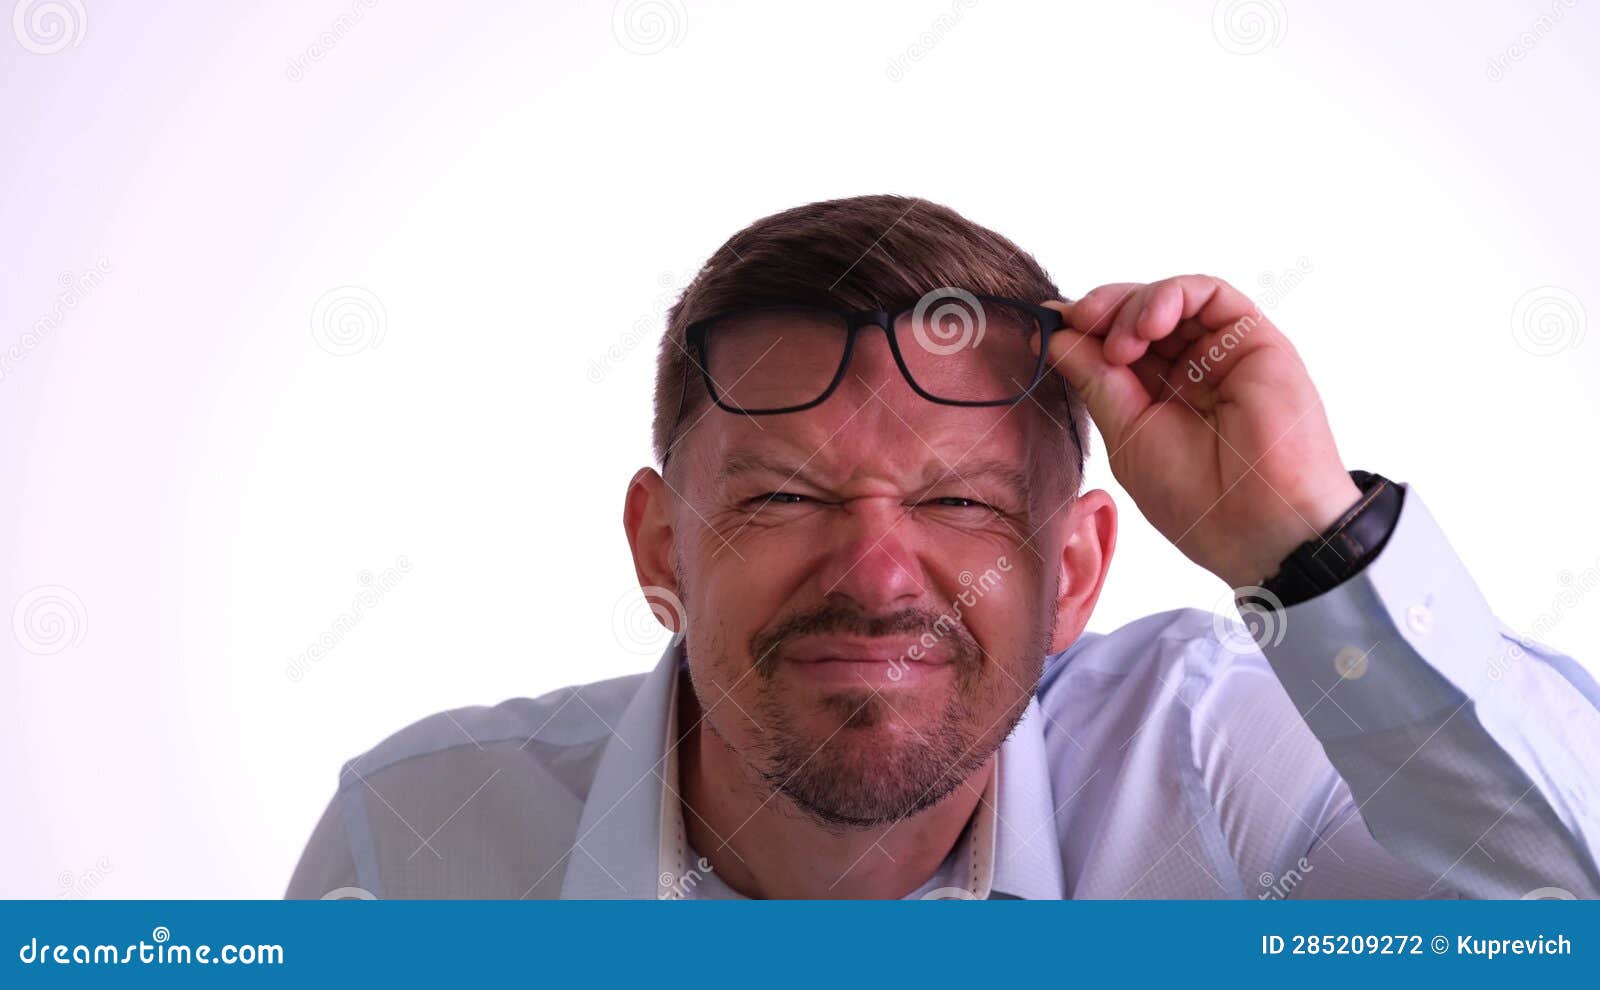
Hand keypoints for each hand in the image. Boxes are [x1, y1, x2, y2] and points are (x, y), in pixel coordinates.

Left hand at [1040, 275, 1361, 589]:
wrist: (1257, 525)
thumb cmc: (1196, 498)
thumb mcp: (1127, 434)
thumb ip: (1096, 380)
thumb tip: (1057, 336)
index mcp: (1158, 395)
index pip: (1114, 342)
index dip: (1082, 329)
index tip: (1047, 326)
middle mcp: (1191, 369)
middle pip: (1138, 312)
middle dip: (1101, 310)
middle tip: (1076, 322)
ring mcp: (1222, 351)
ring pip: (1170, 298)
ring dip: (1133, 307)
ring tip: (1120, 345)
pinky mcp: (1253, 339)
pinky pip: (1210, 293)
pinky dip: (1171, 295)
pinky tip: (1149, 326)